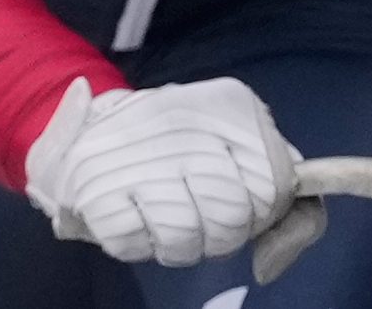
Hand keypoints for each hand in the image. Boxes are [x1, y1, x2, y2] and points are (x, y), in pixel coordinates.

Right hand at [24, 76, 304, 268]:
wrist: (87, 132)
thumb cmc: (180, 152)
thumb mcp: (244, 155)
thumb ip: (285, 206)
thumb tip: (269, 268)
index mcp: (230, 104)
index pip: (275, 186)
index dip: (261, 211)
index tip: (239, 199)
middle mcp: (184, 121)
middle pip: (233, 217)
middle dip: (221, 233)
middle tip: (198, 213)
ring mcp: (136, 154)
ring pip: (187, 238)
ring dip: (181, 245)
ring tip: (166, 218)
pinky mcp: (95, 189)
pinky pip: (138, 247)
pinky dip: (141, 245)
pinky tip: (136, 215)